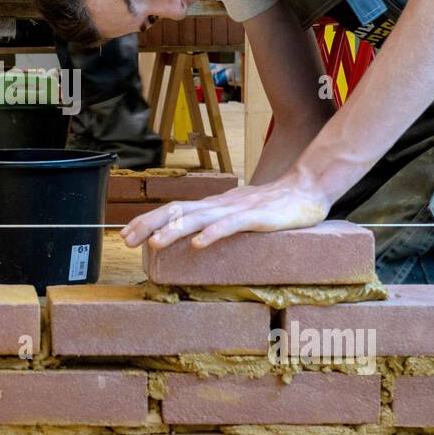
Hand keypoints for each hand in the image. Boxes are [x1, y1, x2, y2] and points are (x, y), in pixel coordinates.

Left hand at [121, 173, 330, 249]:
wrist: (307, 190)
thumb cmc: (273, 206)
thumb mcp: (238, 213)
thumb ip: (217, 221)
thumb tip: (191, 234)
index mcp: (213, 205)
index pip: (173, 210)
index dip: (148, 221)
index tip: (126, 234)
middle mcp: (219, 204)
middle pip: (178, 212)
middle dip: (149, 225)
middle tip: (126, 240)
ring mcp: (237, 209)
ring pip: (200, 218)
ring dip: (175, 230)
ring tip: (155, 243)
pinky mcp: (256, 217)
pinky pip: (231, 226)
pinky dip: (213, 234)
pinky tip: (198, 244)